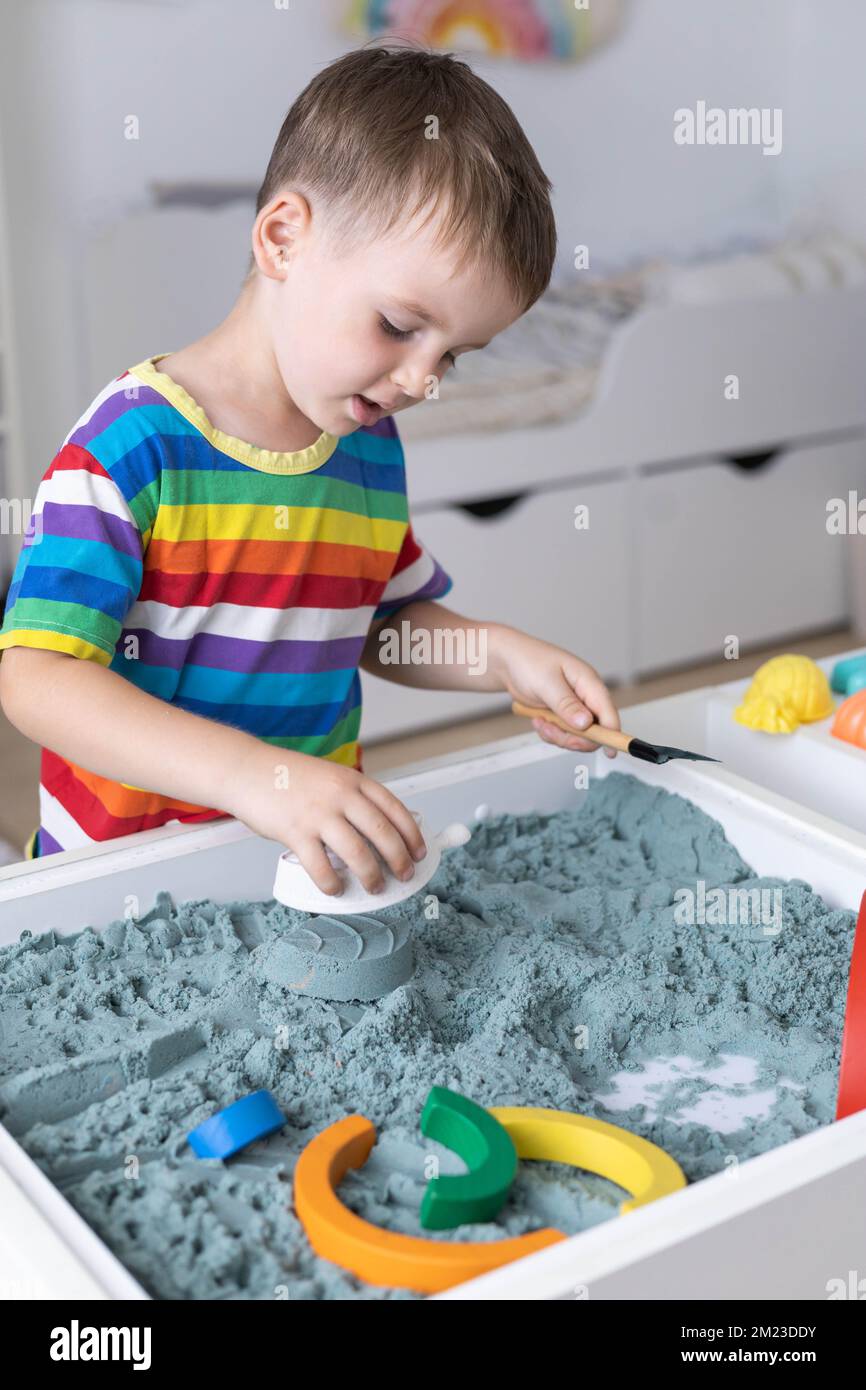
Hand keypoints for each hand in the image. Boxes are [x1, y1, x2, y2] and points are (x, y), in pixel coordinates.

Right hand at [223, 747, 426, 895]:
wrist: (248, 769)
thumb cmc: (288, 777)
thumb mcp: (330, 778)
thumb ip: (351, 798)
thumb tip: (376, 833)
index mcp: (353, 780)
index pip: (394, 808)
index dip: (412, 834)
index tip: (420, 852)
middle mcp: (340, 795)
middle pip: (382, 832)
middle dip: (399, 859)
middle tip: (404, 875)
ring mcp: (318, 814)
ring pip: (357, 852)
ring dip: (372, 875)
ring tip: (375, 887)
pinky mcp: (295, 832)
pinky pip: (321, 866)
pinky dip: (333, 883)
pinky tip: (337, 889)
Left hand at [492, 627, 620, 757]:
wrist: (507, 662)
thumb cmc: (528, 661)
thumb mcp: (547, 683)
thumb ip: (567, 705)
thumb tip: (586, 723)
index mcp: (589, 683)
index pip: (608, 713)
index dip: (612, 734)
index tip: (610, 752)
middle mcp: (585, 696)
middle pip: (596, 731)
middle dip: (574, 738)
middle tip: (552, 732)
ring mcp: (574, 707)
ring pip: (578, 736)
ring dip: (558, 736)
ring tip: (540, 722)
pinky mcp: (562, 714)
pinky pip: (564, 734)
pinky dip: (550, 733)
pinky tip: (538, 720)